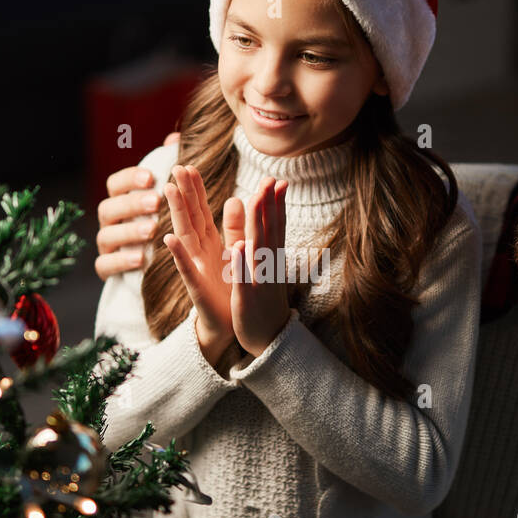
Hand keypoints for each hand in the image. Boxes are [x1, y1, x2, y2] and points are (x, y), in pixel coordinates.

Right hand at [93, 131, 181, 280]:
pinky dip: (121, 261)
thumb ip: (171, 169)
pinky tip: (140, 259)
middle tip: (156, 202)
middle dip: (132, 203)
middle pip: (109, 207)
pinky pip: (106, 265)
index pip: (116, 184)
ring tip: (151, 230)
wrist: (160, 266)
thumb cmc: (164, 225)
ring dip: (129, 232)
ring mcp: (107, 245)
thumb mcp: (172, 200)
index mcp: (121, 200)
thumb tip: (174, 138)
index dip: (130, 178)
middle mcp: (110, 221)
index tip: (152, 177)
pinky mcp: (107, 268)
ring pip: (106, 235)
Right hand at [161, 164, 246, 365]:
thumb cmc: (230, 288)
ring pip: (184, 236)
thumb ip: (235, 226)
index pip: (200, 211)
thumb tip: (236, 196)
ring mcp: (195, 268)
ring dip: (176, 213)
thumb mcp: (235, 252)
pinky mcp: (197, 288)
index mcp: (209, 243)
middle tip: (175, 166)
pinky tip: (168, 239)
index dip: (195, 189)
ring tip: (168, 191)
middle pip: (189, 217)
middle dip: (182, 192)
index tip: (188, 165)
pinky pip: (186, 269)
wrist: (231, 324)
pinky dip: (177, 254)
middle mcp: (198, 252)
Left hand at [230, 176, 291, 357]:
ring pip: (258, 248)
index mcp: (271, 258)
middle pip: (269, 230)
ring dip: (257, 224)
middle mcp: (268, 266)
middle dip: (268, 205)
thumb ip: (261, 241)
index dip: (276, 203)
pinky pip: (242, 277)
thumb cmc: (265, 299)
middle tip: (270, 179)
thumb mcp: (264, 268)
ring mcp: (258, 281)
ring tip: (255, 199)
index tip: (278, 179)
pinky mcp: (246, 298)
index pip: (275, 225)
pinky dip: (241, 262)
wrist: (270, 338)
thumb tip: (265, 218)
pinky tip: (239, 246)